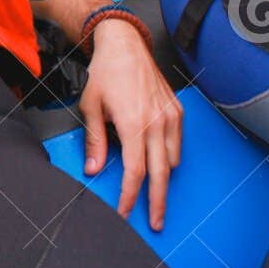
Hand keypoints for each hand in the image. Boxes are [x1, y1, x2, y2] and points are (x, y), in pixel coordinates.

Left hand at [79, 19, 183, 230]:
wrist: (125, 45)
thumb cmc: (106, 72)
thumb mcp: (91, 106)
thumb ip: (95, 140)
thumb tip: (93, 169)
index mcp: (134, 124)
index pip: (135, 172)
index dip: (130, 196)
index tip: (125, 212)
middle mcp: (156, 123)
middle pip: (161, 175)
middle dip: (157, 203)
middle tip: (155, 222)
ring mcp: (170, 117)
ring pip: (172, 160)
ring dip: (163, 178)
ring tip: (153, 191)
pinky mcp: (177, 111)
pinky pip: (178, 143)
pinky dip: (170, 157)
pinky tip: (159, 162)